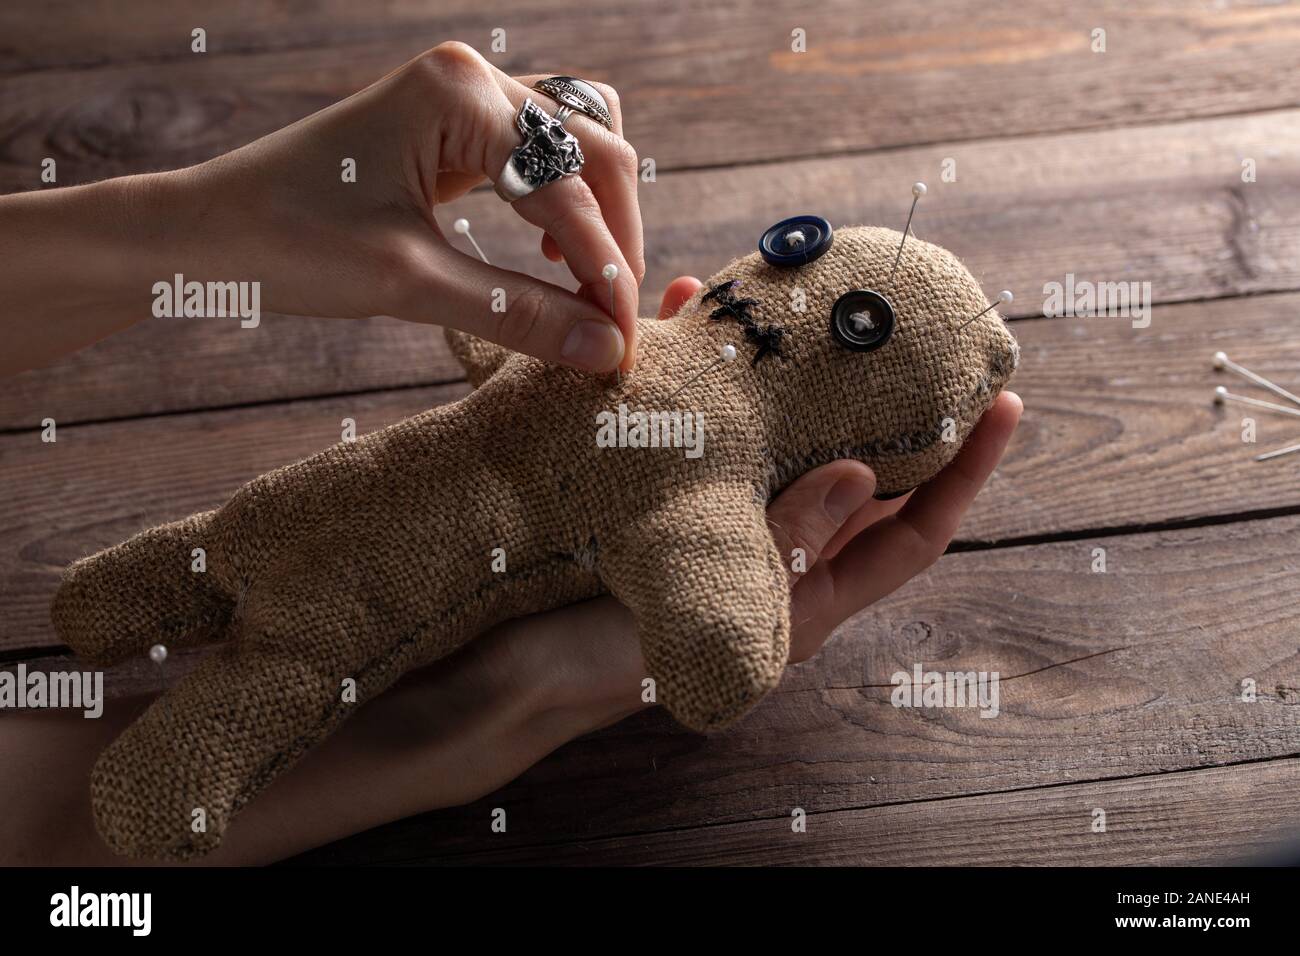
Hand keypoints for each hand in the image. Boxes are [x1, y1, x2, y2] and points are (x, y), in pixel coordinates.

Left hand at [184, 42, 641, 371]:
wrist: (203, 230)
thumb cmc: (286, 242)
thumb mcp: (410, 284)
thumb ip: (518, 314)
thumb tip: (605, 351)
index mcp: (458, 93)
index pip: (568, 188)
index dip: (605, 270)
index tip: (623, 340)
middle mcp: (471, 77)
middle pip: (595, 148)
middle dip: (616, 235)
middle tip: (616, 319)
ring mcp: (463, 94)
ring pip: (578, 144)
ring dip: (598, 211)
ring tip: (586, 283)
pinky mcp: (453, 125)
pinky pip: (540, 154)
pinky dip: (563, 201)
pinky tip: (549, 251)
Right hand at [479, 277, 1024, 731]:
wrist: (490, 673)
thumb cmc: (587, 665)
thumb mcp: (697, 608)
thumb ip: (778, 551)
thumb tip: (864, 477)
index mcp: (797, 601)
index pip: (906, 539)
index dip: (962, 478)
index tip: (1003, 407)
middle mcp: (767, 555)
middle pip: (850, 472)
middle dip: (877, 401)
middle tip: (909, 330)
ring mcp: (714, 520)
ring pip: (772, 435)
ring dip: (783, 372)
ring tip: (797, 302)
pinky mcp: (660, 493)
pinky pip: (699, 424)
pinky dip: (699, 374)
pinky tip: (684, 315)